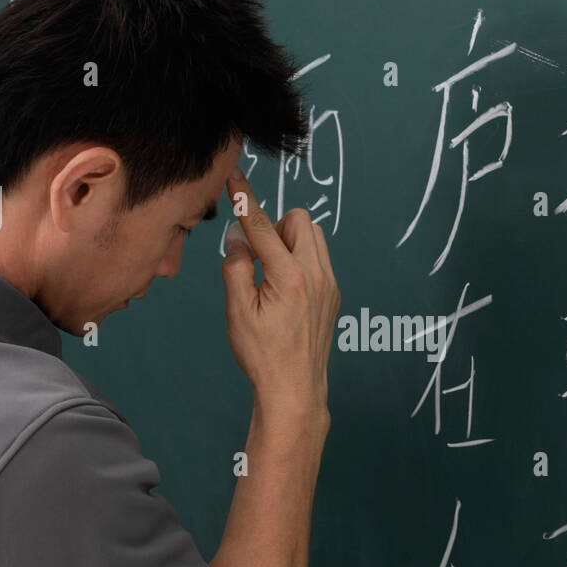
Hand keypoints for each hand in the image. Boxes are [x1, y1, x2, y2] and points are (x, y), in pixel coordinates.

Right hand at [222, 168, 339, 422]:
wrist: (294, 389)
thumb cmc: (263, 354)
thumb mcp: (237, 311)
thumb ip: (236, 267)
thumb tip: (240, 238)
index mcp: (289, 276)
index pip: (263, 226)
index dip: (244, 200)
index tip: (234, 178)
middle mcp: (316, 274)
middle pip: (299, 220)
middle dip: (275, 226)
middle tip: (257, 254)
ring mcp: (329, 284)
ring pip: (314, 237)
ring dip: (290, 241)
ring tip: (270, 271)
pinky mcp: (333, 295)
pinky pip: (319, 259)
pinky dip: (300, 259)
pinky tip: (283, 288)